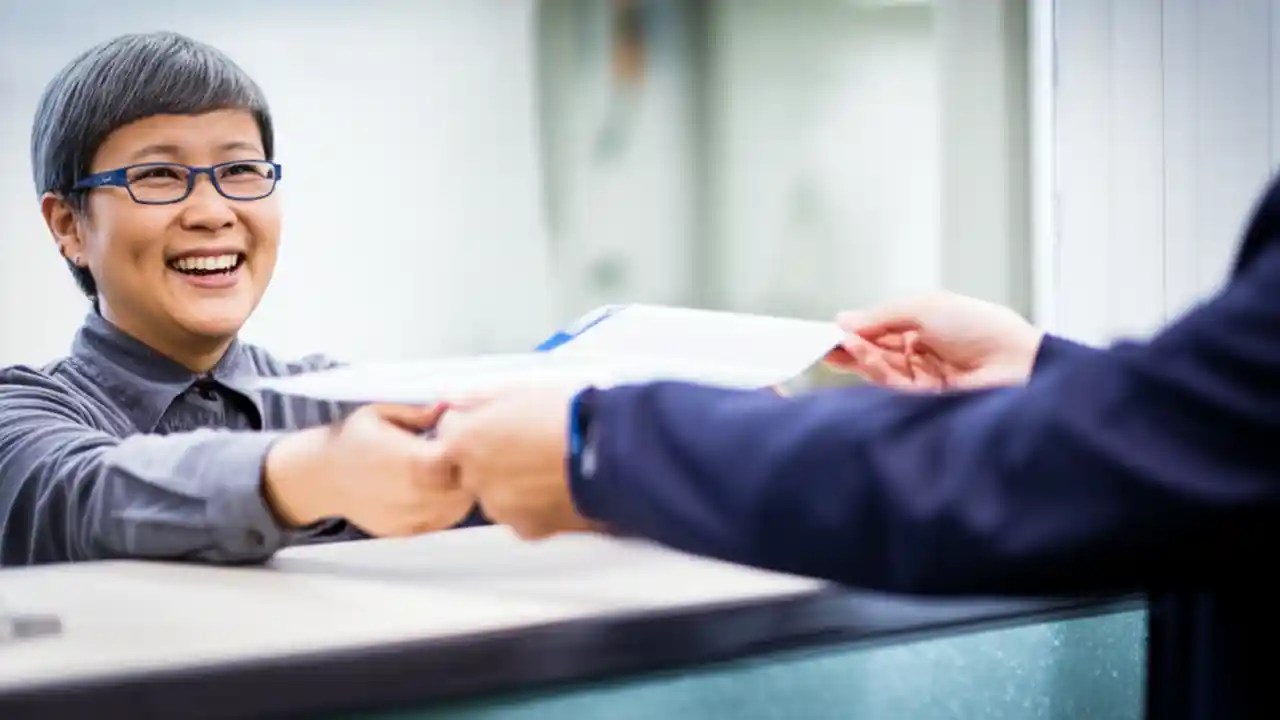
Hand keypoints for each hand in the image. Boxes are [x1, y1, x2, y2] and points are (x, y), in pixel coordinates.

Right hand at [263, 404, 474, 535]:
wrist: (320, 476)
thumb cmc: (352, 439)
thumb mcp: (381, 413)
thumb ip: (418, 412)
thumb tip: (448, 406)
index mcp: (414, 460)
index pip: (463, 459)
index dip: (468, 448)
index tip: (460, 437)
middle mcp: (415, 493)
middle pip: (467, 486)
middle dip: (469, 471)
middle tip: (459, 455)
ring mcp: (411, 516)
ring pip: (458, 508)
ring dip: (461, 491)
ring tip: (447, 472)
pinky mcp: (405, 531)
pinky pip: (440, 522)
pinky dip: (446, 508)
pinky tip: (435, 490)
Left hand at [437, 388, 599, 539]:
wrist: (611, 450)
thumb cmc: (570, 414)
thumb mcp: (520, 391)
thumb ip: (478, 399)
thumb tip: (454, 400)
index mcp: (467, 439)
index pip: (446, 433)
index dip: (468, 425)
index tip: (487, 423)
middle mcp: (475, 477)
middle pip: (466, 468)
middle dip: (486, 459)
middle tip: (520, 446)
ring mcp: (500, 506)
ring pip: (495, 495)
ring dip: (511, 484)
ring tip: (548, 464)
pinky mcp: (527, 528)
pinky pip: (521, 516)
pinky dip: (534, 505)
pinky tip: (558, 485)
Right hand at [826, 292, 1043, 390]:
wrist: (1015, 362)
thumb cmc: (979, 325)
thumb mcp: (923, 307)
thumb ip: (881, 316)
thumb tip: (843, 320)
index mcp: (922, 325)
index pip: (878, 329)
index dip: (854, 329)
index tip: (828, 329)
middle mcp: (919, 352)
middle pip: (874, 351)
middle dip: (847, 346)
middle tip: (821, 342)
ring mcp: (921, 376)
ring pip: (877, 368)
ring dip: (857, 356)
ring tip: (840, 345)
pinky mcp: (922, 399)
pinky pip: (889, 384)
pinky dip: (872, 369)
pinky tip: (861, 354)